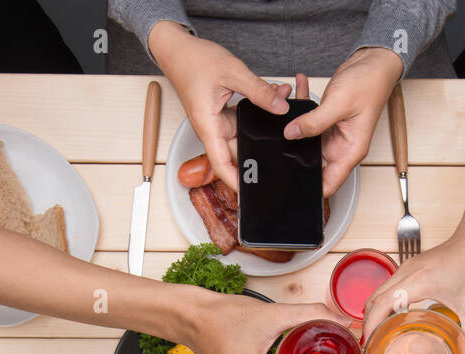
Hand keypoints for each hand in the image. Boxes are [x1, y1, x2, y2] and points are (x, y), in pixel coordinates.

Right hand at [150, 21, 290, 192]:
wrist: (177, 48)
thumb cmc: (192, 60)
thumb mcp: (231, 72)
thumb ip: (258, 91)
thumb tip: (280, 107)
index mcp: (208, 126)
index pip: (222, 164)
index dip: (236, 182)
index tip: (252, 193)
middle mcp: (213, 128)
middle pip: (239, 149)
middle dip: (263, 146)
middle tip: (287, 141)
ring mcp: (219, 121)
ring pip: (247, 131)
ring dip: (265, 120)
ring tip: (285, 104)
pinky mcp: (224, 112)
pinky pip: (245, 117)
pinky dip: (260, 107)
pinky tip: (277, 95)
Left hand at [284, 48, 402, 198]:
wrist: (374, 62)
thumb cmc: (369, 83)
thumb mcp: (339, 104)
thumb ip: (314, 122)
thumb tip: (291, 134)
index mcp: (350, 151)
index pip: (328, 184)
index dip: (310, 187)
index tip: (290, 182)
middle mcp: (341, 147)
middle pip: (312, 164)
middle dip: (294, 153)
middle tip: (278, 139)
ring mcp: (333, 135)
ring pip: (305, 141)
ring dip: (294, 126)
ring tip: (284, 106)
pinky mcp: (325, 122)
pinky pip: (307, 122)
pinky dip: (299, 108)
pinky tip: (296, 92)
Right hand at [361, 235, 464, 353]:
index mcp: (419, 281)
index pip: (382, 303)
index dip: (371, 325)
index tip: (369, 346)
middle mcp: (407, 272)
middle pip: (373, 299)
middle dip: (368, 324)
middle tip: (371, 348)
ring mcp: (406, 267)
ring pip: (377, 292)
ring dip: (373, 314)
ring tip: (377, 336)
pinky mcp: (409, 267)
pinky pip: (386, 287)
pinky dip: (382, 304)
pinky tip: (390, 319)